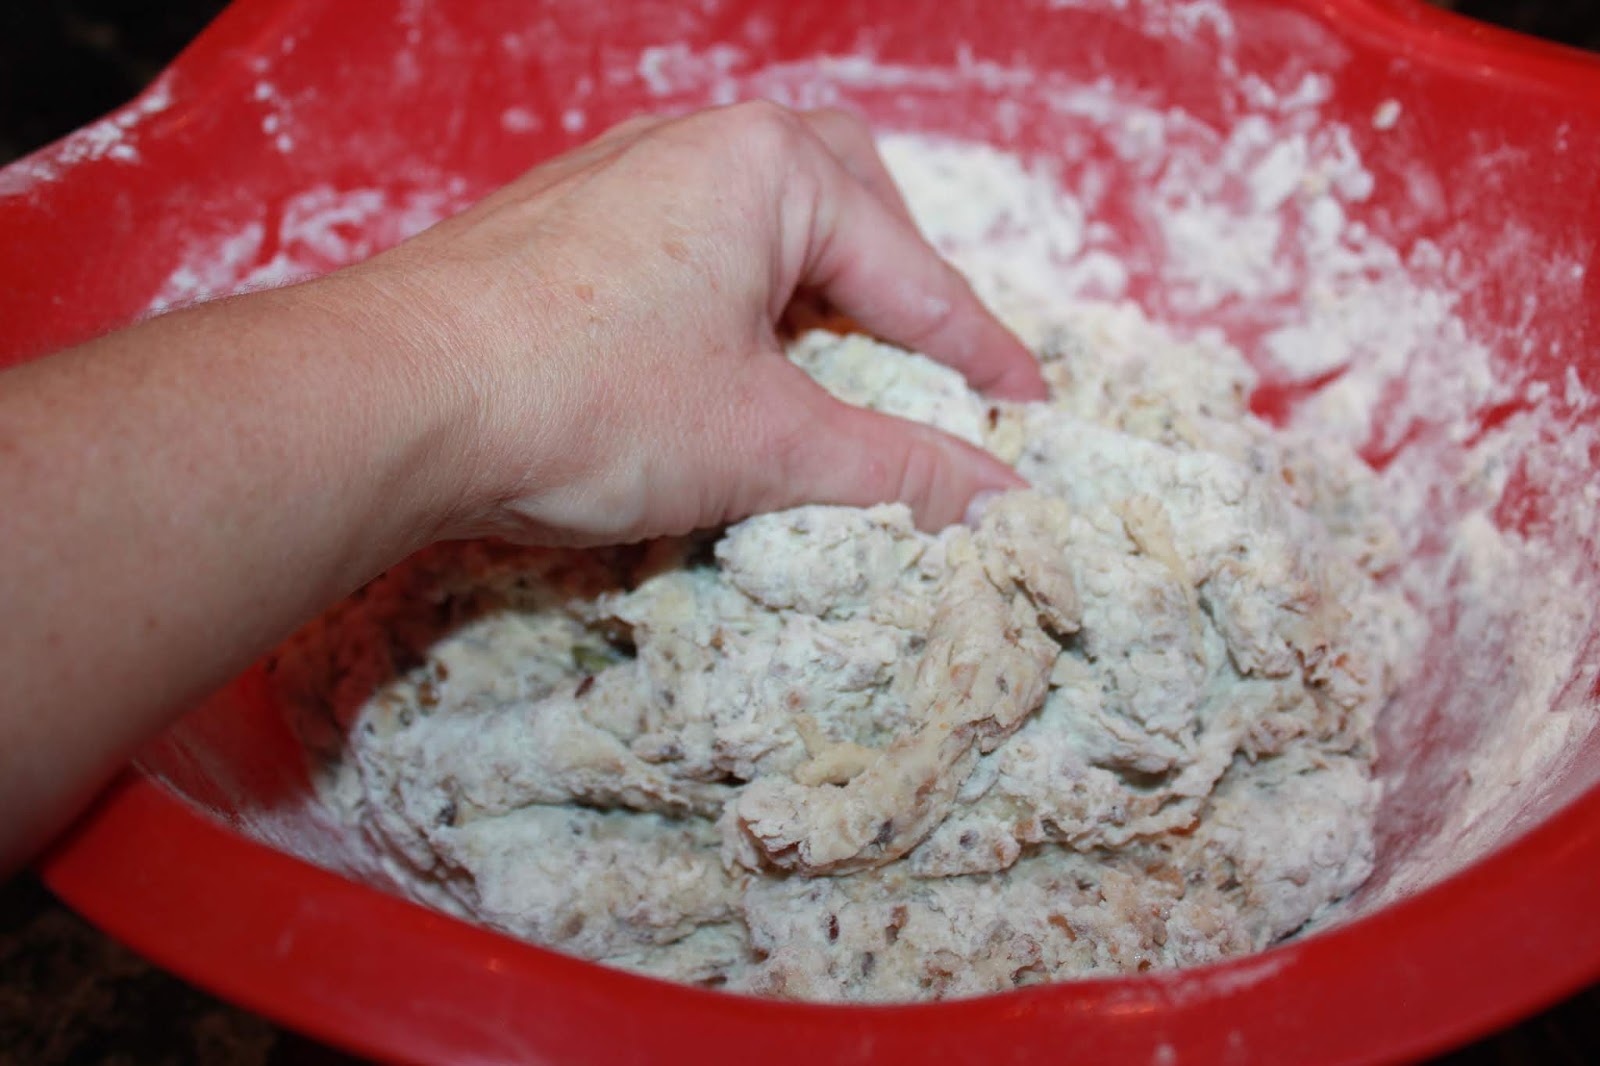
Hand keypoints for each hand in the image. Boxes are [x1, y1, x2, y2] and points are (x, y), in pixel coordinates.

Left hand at [353, 101, 1046, 544]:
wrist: (390, 401)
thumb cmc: (587, 399)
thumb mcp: (766, 443)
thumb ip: (895, 466)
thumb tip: (999, 495)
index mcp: (768, 168)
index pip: (911, 272)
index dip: (978, 353)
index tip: (1026, 411)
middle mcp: (694, 146)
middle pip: (842, 195)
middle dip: (894, 277)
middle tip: (920, 361)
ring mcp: (617, 178)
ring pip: (755, 216)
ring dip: (808, 285)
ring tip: (824, 367)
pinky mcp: (560, 225)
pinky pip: (686, 241)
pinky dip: (733, 297)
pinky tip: (717, 362)